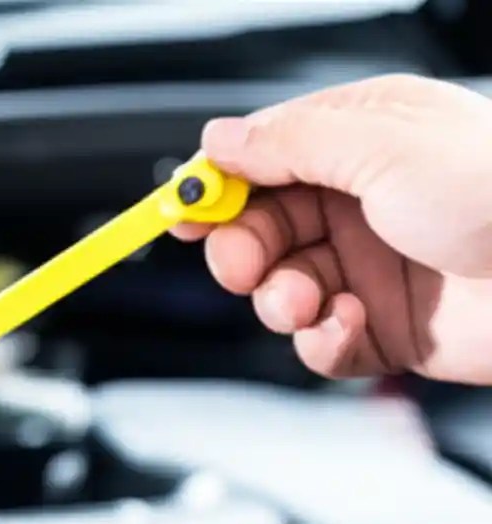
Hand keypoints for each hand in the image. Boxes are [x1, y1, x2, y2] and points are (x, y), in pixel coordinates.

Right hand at [172, 73, 491, 382]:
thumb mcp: (382, 145)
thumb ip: (288, 143)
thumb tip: (216, 141)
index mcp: (359, 142)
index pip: (260, 159)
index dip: (213, 187)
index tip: (177, 210)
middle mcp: (359, 203)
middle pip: (258, 229)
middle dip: (240, 251)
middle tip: (244, 266)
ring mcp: (370, 267)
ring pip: (279, 289)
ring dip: (279, 299)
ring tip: (305, 300)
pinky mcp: (386, 329)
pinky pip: (320, 341)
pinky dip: (323, 340)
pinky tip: (351, 324)